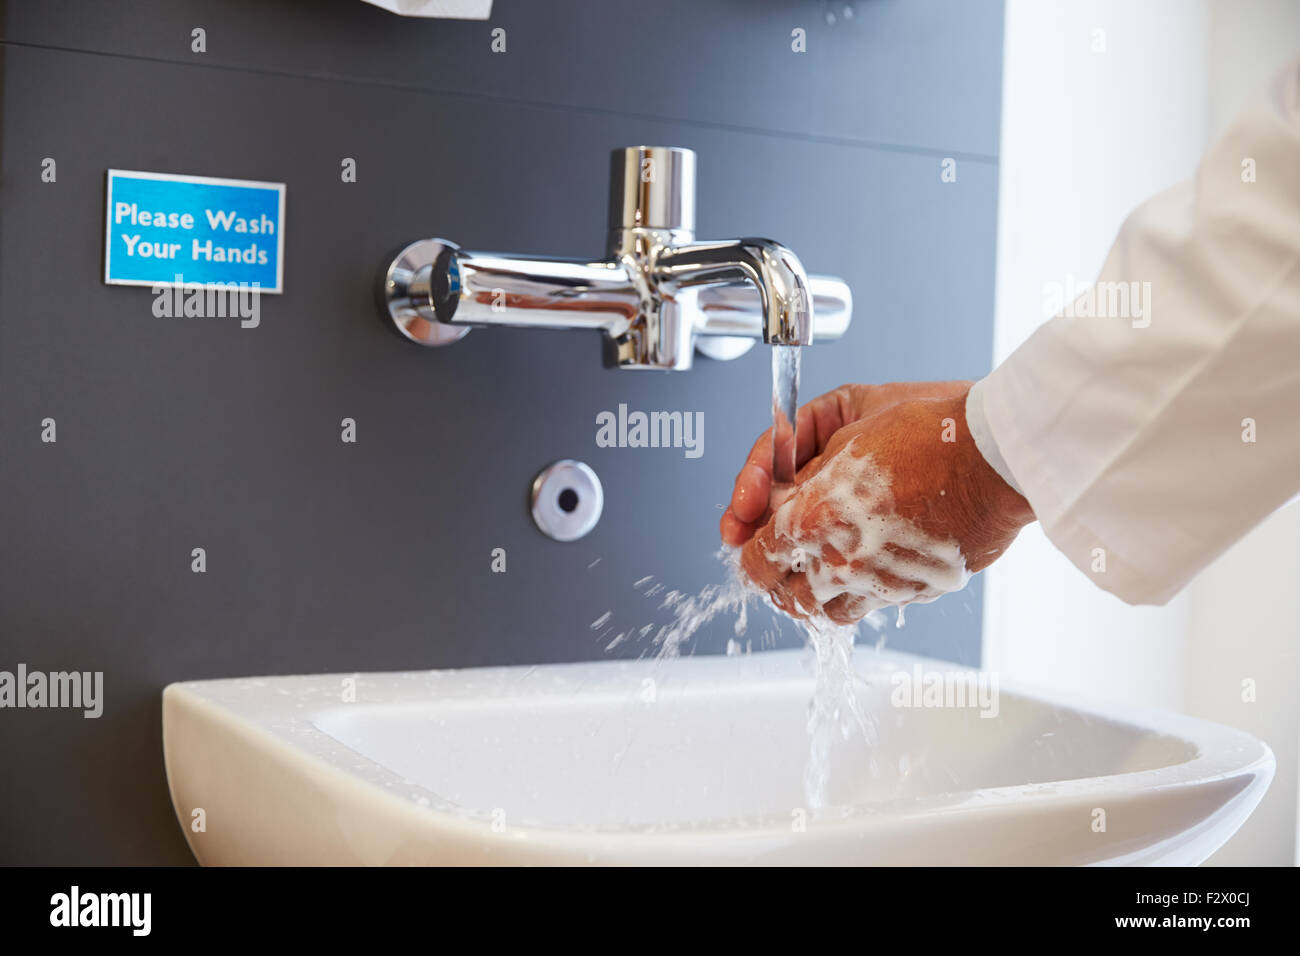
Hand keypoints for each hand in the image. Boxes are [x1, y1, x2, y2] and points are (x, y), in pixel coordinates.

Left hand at [721, 382, 1034, 623]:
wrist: (993, 456)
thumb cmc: (926, 432)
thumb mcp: (841, 430)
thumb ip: (795, 468)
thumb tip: (771, 497)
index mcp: (810, 520)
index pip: (753, 562)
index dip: (747, 548)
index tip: (751, 537)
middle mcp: (839, 563)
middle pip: (781, 597)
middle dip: (774, 575)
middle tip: (778, 553)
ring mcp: (877, 585)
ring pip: (822, 614)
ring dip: (812, 592)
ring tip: (817, 564)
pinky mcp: (911, 593)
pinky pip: (867, 608)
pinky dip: (855, 594)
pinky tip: (861, 565)